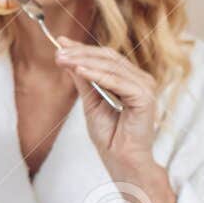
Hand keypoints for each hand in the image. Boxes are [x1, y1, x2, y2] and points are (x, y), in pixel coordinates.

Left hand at [55, 43, 175, 202]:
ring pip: (112, 67)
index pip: (106, 57)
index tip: (59, 41)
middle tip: (57, 51)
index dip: (82, 48)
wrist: (121, 161)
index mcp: (130, 80)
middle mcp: (140, 80)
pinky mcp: (145, 99)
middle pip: (108, 57)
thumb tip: (66, 58)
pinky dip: (99, 76)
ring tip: (63, 59)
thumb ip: (82, 81)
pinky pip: (119, 82)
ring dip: (85, 61)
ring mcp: (145, 88)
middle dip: (80, 52)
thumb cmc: (110, 136)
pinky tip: (80, 71)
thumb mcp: (90, 103)